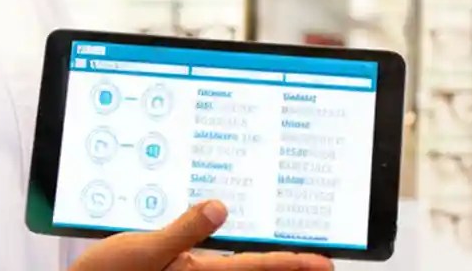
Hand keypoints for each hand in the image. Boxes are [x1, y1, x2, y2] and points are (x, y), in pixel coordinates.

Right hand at [68, 200, 334, 270]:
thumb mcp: (144, 249)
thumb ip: (184, 229)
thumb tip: (220, 207)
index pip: (259, 266)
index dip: (296, 263)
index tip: (327, 262)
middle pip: (256, 269)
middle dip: (288, 264)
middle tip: (323, 261)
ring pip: (239, 265)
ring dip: (264, 259)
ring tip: (292, 252)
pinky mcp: (177, 267)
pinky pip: (217, 260)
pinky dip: (236, 253)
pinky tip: (241, 243)